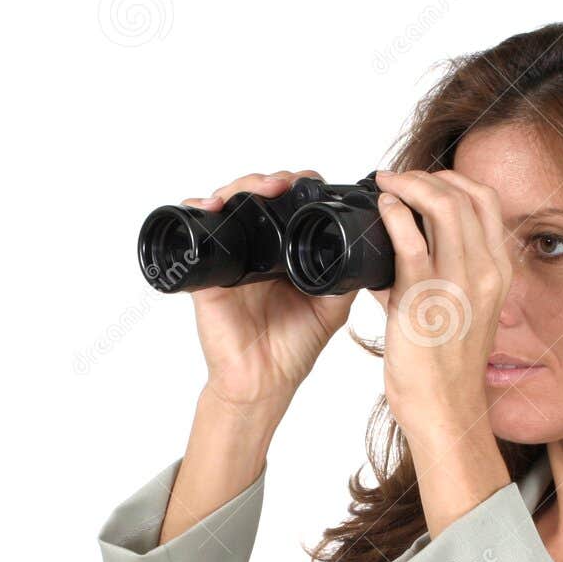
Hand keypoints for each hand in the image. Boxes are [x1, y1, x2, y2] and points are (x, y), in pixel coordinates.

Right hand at [181, 171, 356, 415]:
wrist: (263, 382)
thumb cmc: (293, 348)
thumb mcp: (332, 306)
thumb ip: (346, 276)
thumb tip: (366, 244)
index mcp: (283, 253)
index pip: (287, 203)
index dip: (297, 185)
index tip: (310, 184)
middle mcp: (255, 249)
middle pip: (255, 195)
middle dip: (270, 179)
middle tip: (284, 185)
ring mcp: (230, 257)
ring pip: (228, 203)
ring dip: (242, 185)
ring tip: (262, 189)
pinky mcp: (207, 271)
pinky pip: (195, 231)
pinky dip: (197, 207)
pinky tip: (211, 204)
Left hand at [368, 169, 512, 442]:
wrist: (445, 410)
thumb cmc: (446, 369)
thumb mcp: (457, 312)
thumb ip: (432, 276)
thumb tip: (393, 251)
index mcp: (498, 272)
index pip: (485, 202)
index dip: (453, 180)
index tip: (424, 180)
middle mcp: (485, 272)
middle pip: (464, 195)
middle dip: (425, 175)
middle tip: (396, 177)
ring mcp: (458, 283)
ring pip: (443, 205)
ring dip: (409, 185)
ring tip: (386, 185)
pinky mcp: (424, 298)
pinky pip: (411, 240)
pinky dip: (393, 212)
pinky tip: (381, 208)